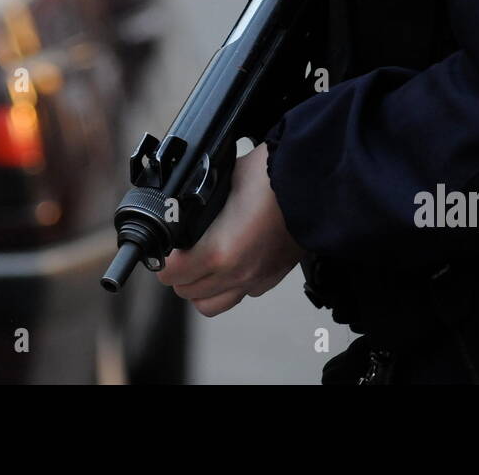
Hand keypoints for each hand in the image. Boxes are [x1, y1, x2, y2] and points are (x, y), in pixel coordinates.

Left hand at [157, 143, 303, 316]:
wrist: (316, 181)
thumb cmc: (270, 174)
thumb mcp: (223, 179)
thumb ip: (199, 200)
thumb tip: (181, 203)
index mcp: (220, 252)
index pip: (171, 273)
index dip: (162, 259)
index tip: (164, 246)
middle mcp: (237, 274)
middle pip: (187, 292)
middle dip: (177, 273)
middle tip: (178, 251)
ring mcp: (255, 280)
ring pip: (210, 304)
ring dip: (199, 287)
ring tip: (199, 262)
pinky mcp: (271, 278)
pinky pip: (238, 295)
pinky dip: (226, 285)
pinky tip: (229, 261)